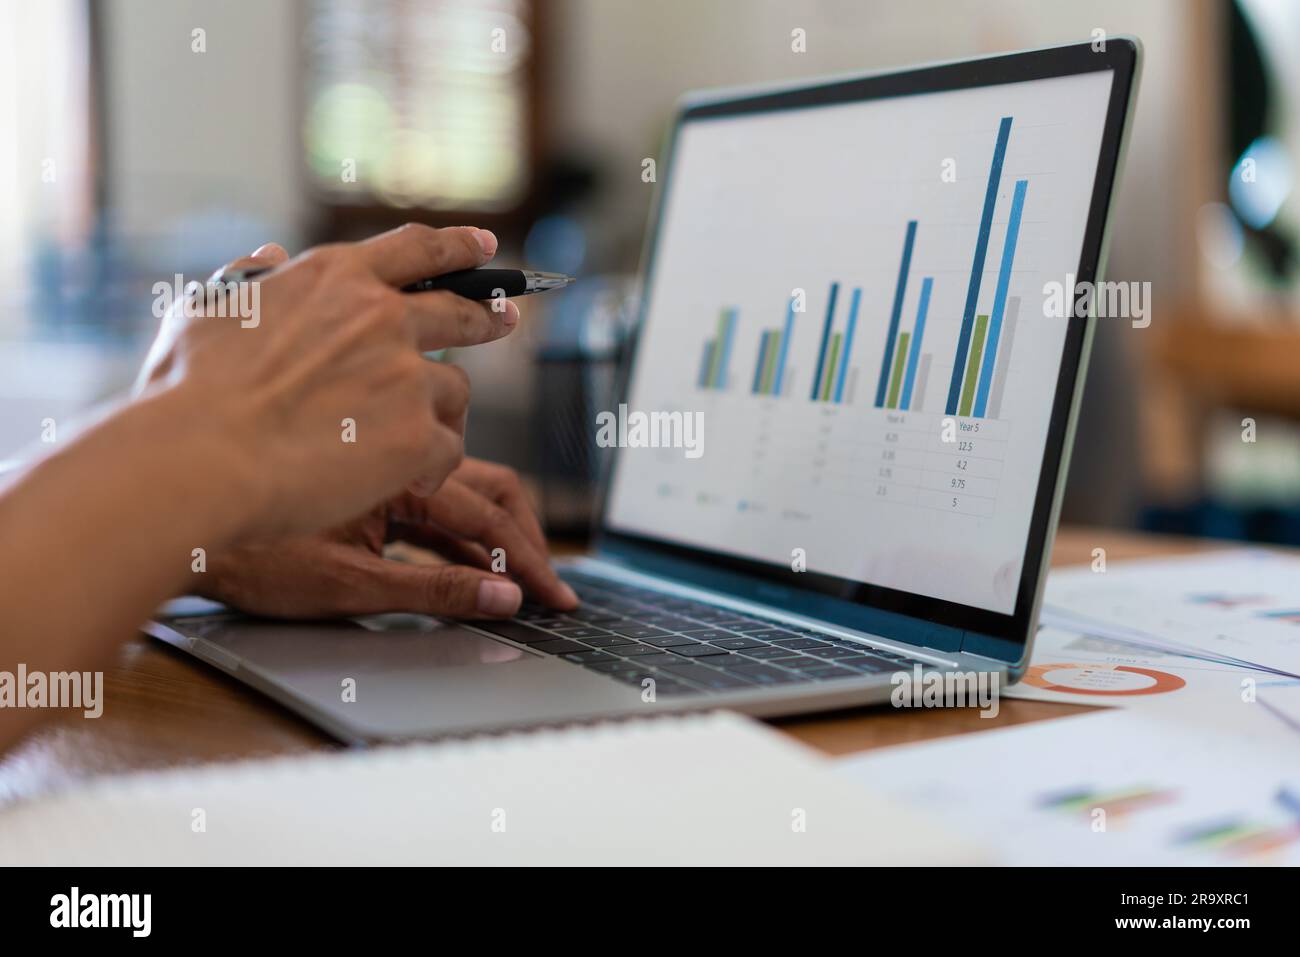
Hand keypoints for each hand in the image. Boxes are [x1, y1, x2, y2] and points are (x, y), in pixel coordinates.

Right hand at [137, 224, 521, 540]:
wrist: (200, 457)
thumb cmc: (187, 393)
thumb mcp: (206, 312)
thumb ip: (246, 279)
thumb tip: (269, 254)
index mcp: (334, 279)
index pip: (415, 249)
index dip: (457, 246)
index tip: (484, 245)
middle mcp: (381, 317)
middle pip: (461, 310)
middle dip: (489, 315)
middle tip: (505, 320)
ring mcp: (405, 375)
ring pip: (454, 391)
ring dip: (438, 414)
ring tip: (408, 446)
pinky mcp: (418, 434)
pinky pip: (448, 450)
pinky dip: (433, 469)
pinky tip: (410, 484)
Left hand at [196, 458, 578, 617]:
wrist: (170, 510)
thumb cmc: (244, 548)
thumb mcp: (345, 584)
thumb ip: (433, 589)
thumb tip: (502, 599)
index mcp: (397, 475)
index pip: (489, 521)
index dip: (529, 564)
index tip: (555, 597)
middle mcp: (393, 455)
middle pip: (492, 487)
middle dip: (526, 535)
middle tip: (546, 580)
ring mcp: (377, 459)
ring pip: (463, 480)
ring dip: (496, 522)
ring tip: (520, 564)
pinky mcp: (360, 471)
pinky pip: (427, 487)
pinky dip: (457, 519)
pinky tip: (468, 548)